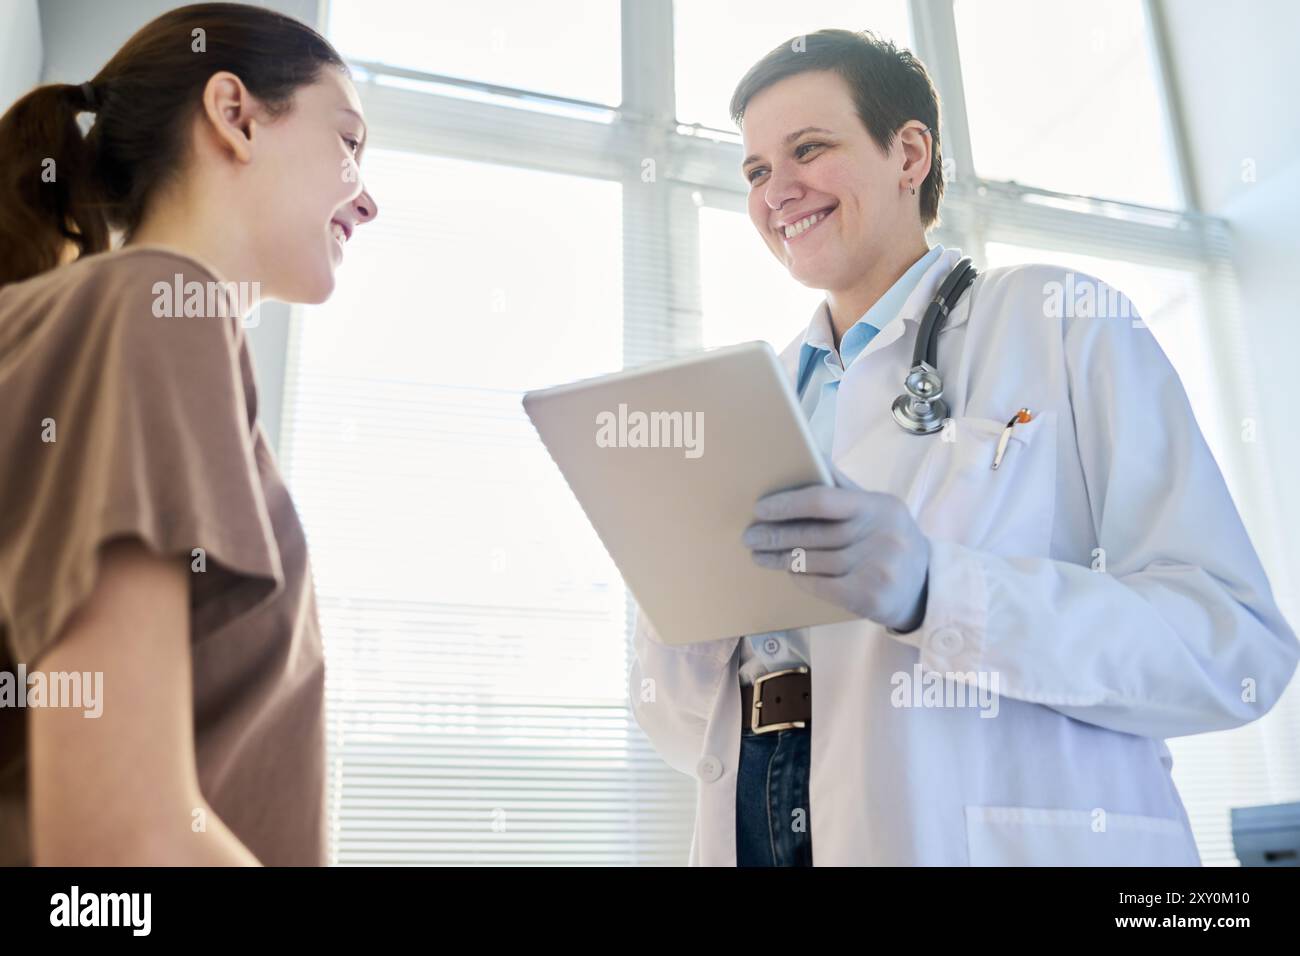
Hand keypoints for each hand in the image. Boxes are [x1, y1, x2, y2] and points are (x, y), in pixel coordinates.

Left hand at [743, 465, 930, 631]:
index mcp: (879, 506)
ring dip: (780, 558)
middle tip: (750, 537)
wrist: (925, 587)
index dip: (787, 504)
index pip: (824, 500)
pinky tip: (789, 572)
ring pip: (813, 562)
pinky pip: (821, 586)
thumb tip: (811, 454)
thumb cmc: (890, 539)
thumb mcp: (878, 509)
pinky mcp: (869, 597)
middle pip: (813, 534)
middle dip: (775, 535)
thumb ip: (845, 487)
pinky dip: (800, 578)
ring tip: (760, 555)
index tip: (761, 509)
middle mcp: (881, 535)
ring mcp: (877, 568)